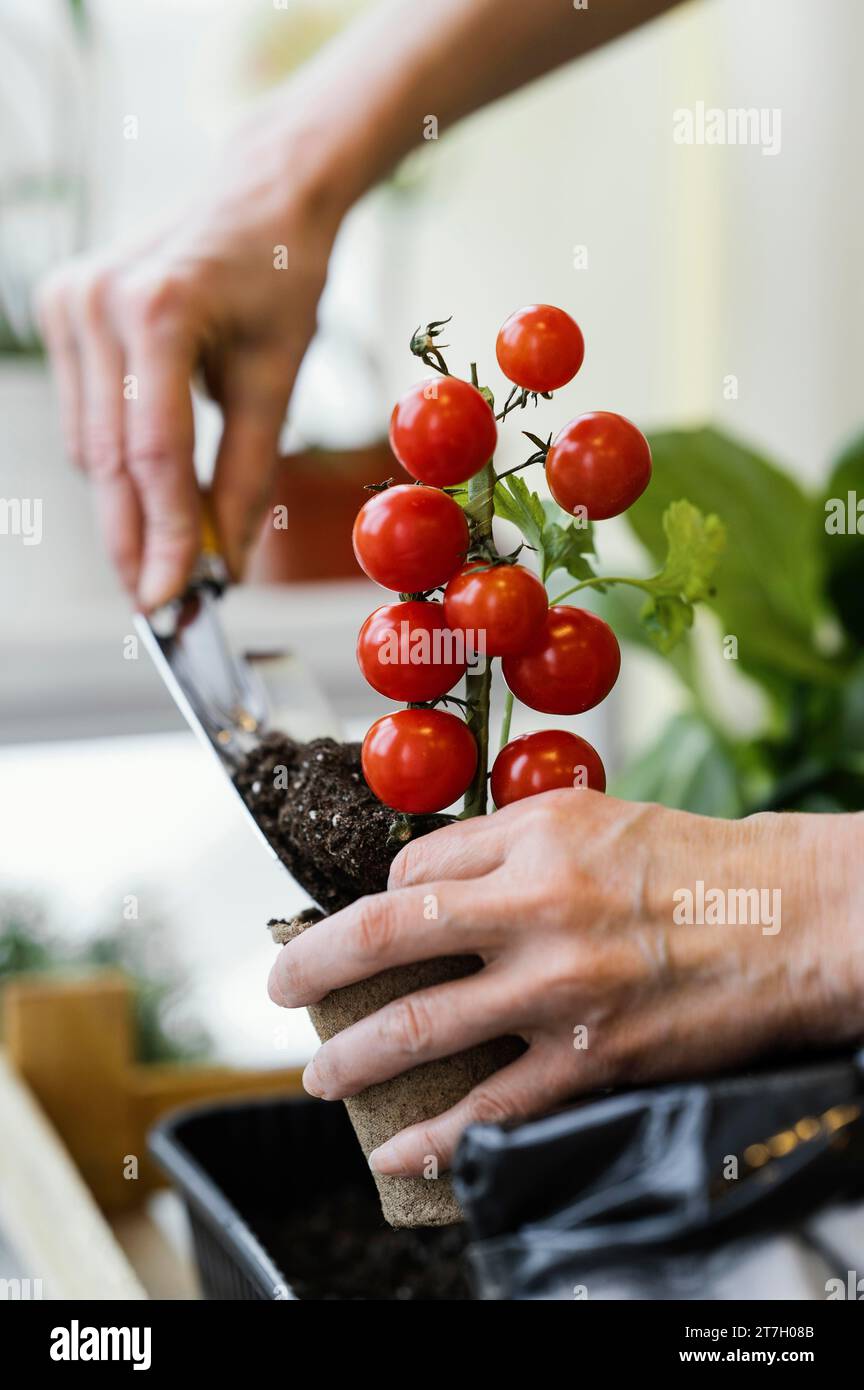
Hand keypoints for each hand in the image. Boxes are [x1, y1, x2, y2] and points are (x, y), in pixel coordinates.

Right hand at [36, 114, 343, 607]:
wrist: (258, 196)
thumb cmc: (281, 280)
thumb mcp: (277, 381)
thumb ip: (247, 478)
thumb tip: (225, 567)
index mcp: (159, 307)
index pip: (155, 452)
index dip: (162, 536)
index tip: (172, 602)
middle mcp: (98, 300)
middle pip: (111, 459)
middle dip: (136, 540)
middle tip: (163, 606)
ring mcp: (69, 300)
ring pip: (91, 448)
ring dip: (128, 506)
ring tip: (170, 551)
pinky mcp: (59, 308)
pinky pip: (84, 417)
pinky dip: (119, 462)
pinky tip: (152, 482)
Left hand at [268, 790, 863, 1175]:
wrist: (790, 921)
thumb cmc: (695, 865)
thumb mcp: (595, 817)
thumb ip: (506, 842)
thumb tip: (427, 876)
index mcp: (533, 839)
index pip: (414, 870)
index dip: (381, 899)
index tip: (373, 923)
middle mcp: (536, 907)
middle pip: (387, 936)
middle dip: (315, 966)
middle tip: (280, 986)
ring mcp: (558, 990)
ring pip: (420, 1027)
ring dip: (352, 1056)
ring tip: (318, 1072)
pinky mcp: (591, 1059)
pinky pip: (490, 1108)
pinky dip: (430, 1135)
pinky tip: (392, 1147)